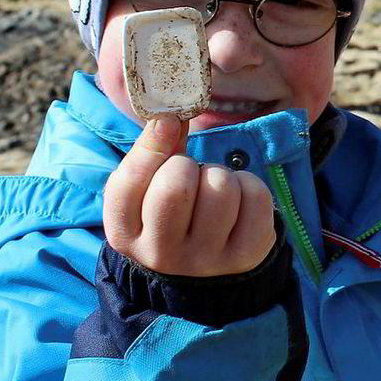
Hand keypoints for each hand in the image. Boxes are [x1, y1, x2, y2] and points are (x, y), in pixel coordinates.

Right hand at [103, 115, 276, 276]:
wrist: (206, 264)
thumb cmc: (172, 212)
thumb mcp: (151, 186)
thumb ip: (155, 150)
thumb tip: (170, 116)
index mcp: (125, 234)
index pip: (127, 183)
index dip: (150, 146)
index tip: (169, 123)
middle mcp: (161, 255)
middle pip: (175, 187)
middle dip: (187, 165)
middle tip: (191, 175)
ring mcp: (205, 260)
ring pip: (220, 188)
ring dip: (221, 175)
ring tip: (215, 191)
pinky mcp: (246, 256)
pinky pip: (255, 196)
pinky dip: (250, 186)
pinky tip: (239, 203)